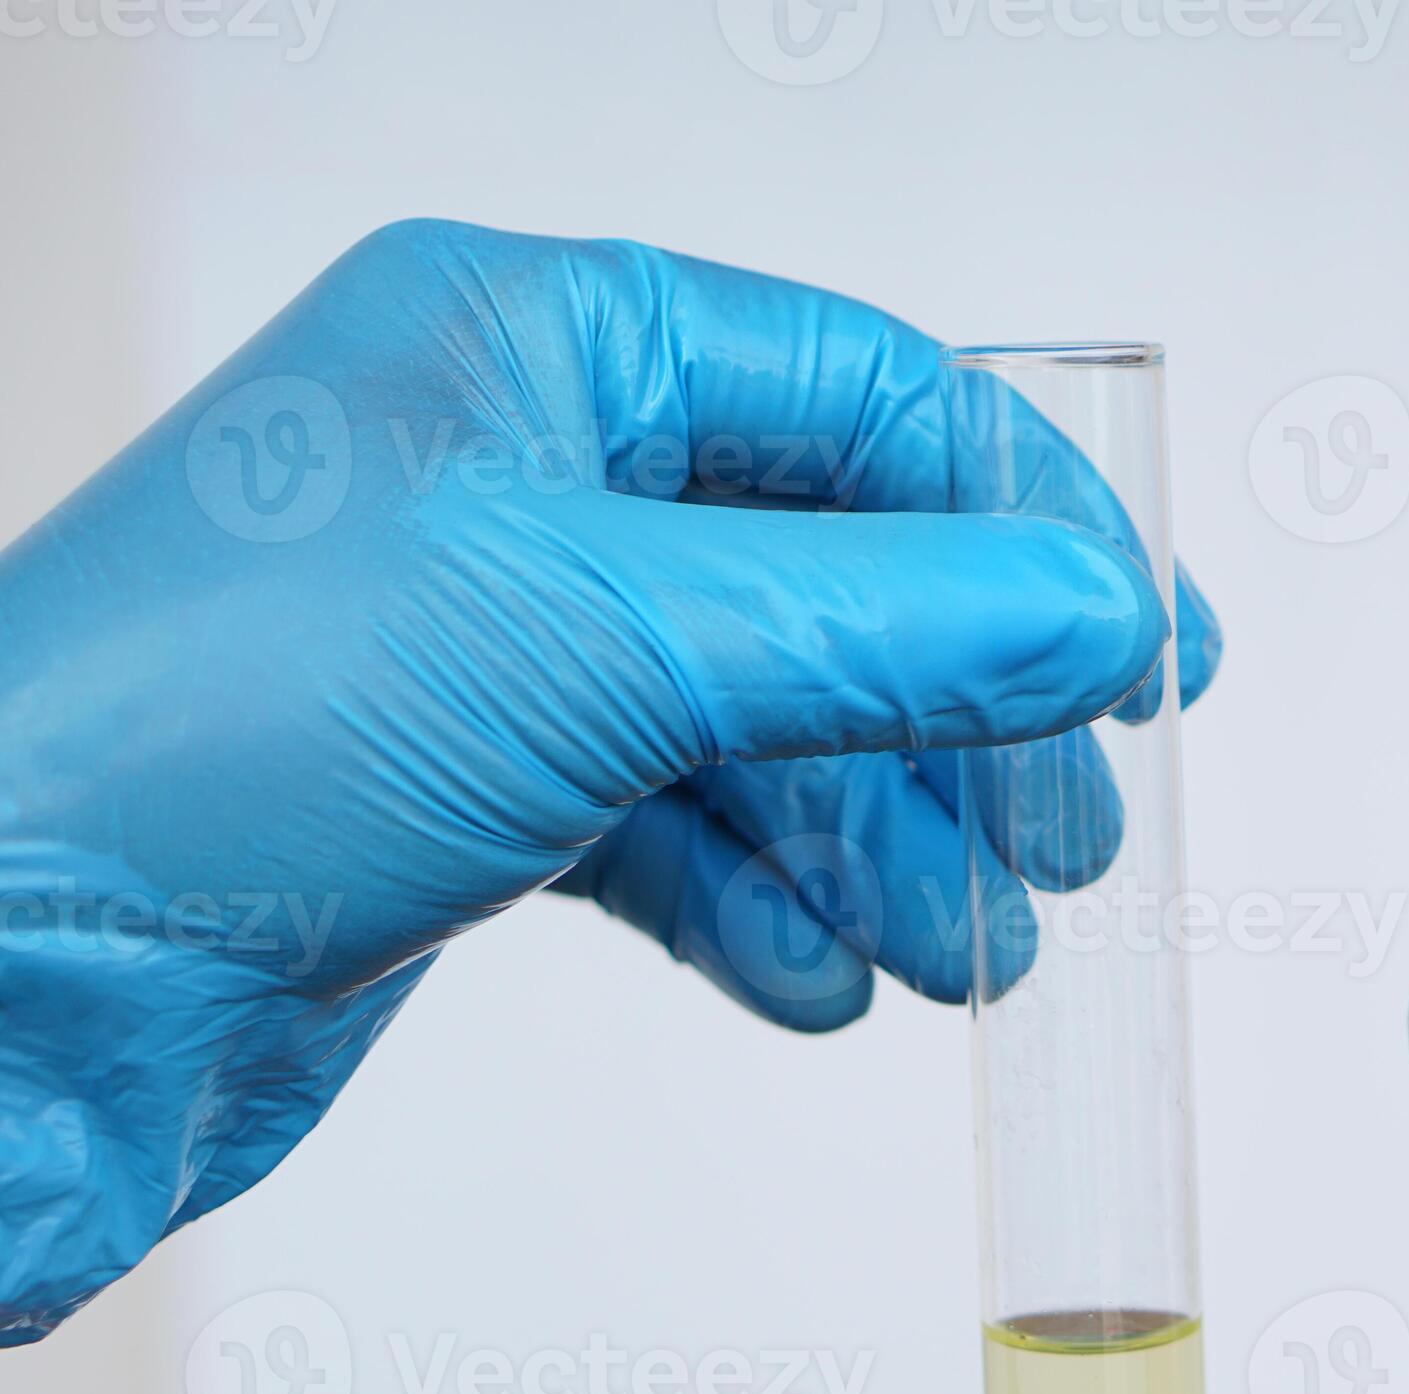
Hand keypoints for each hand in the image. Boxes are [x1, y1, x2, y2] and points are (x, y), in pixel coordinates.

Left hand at [0, 219, 1220, 1341]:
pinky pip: (676, 832)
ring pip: (769, 721)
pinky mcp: (466, 793)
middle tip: (1067, 836)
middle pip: (836, 570)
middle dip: (964, 719)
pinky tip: (817, 984)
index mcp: (536, 341)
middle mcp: (517, 470)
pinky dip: (762, 910)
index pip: (863, 393)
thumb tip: (1100, 616)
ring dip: (883, 841)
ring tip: (965, 954)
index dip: (1030, 523)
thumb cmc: (206, 733)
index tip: (1151, 651)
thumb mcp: (608, 640)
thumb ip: (887, 623)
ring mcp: (492, 637)